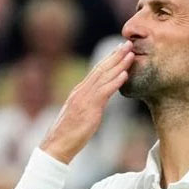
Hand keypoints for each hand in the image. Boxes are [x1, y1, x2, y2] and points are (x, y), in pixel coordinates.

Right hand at [40, 41, 133, 162]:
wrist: (57, 145)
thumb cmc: (69, 135)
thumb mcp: (80, 116)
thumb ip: (88, 106)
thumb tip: (96, 104)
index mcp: (79, 92)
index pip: (96, 71)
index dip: (108, 60)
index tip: (119, 50)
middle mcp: (81, 91)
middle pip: (101, 69)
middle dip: (115, 55)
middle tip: (127, 43)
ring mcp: (84, 98)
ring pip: (104, 77)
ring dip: (119, 64)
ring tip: (131, 53)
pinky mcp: (89, 108)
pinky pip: (104, 92)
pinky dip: (115, 82)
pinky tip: (125, 74)